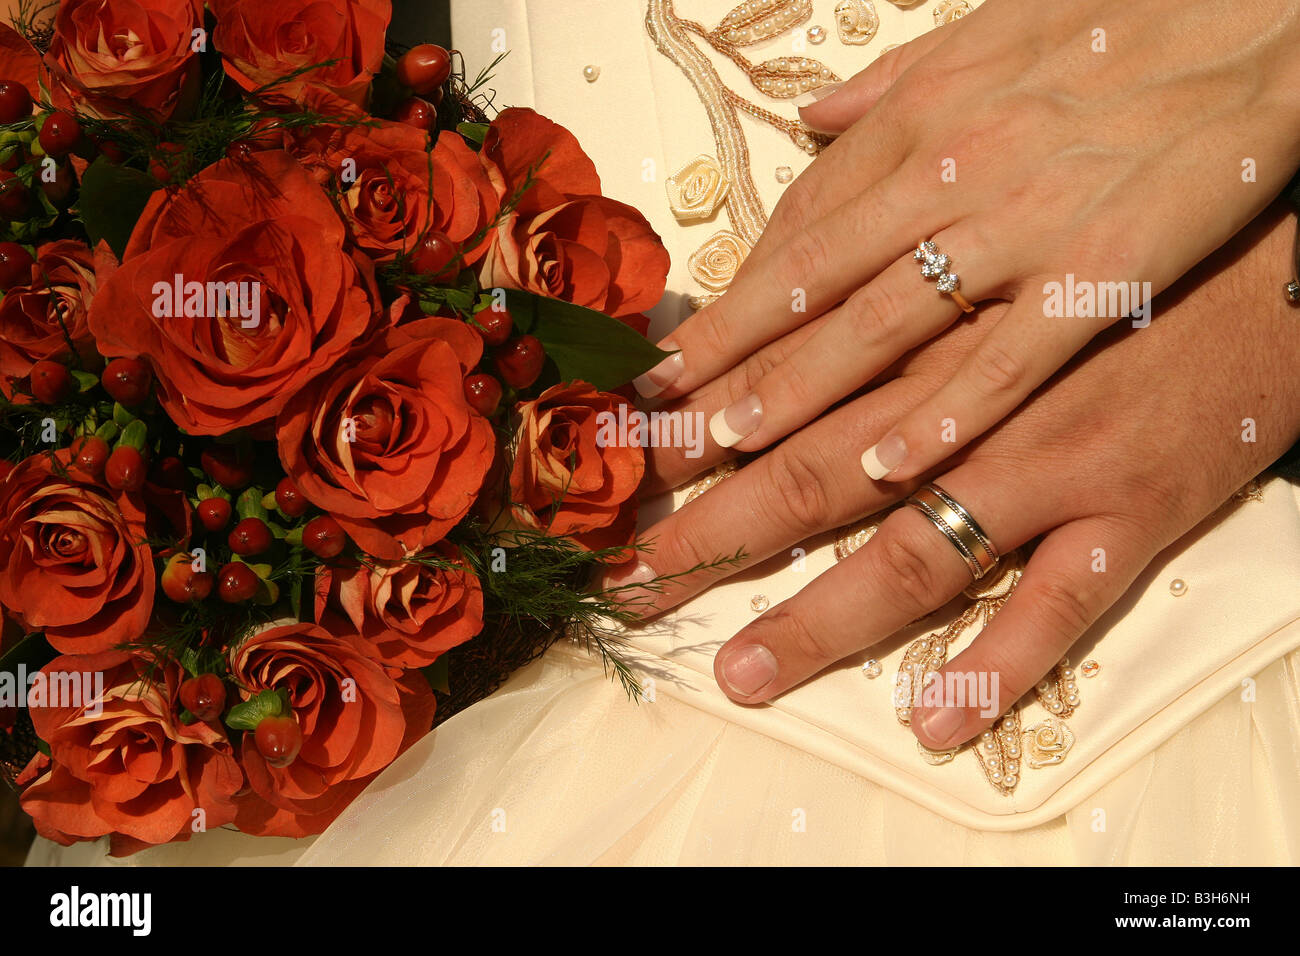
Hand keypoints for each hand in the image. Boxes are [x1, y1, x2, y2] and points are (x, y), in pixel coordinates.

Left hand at [608, 206, 1299, 749]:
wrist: (1270, 254)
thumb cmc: (1113, 249)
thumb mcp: (995, 237)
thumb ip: (893, 267)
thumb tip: (790, 265)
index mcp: (929, 328)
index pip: (784, 391)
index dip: (696, 439)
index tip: (625, 479)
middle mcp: (969, 400)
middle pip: (817, 475)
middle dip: (717, 535)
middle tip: (637, 585)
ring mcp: (1048, 460)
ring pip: (916, 549)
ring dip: (821, 617)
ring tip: (744, 671)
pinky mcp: (1130, 510)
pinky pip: (1060, 604)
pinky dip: (998, 665)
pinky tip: (935, 723)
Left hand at [633, 0, 1299, 486]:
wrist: (1264, 19)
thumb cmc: (1130, 27)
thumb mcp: (995, 32)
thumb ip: (898, 84)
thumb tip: (818, 116)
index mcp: (922, 123)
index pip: (798, 238)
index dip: (725, 311)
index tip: (665, 368)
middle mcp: (950, 176)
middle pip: (813, 291)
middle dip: (726, 366)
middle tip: (656, 432)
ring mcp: (1022, 227)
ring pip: (885, 325)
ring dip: (798, 390)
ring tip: (727, 447)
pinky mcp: (1100, 270)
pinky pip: (1011, 357)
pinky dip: (947, 413)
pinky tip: (887, 466)